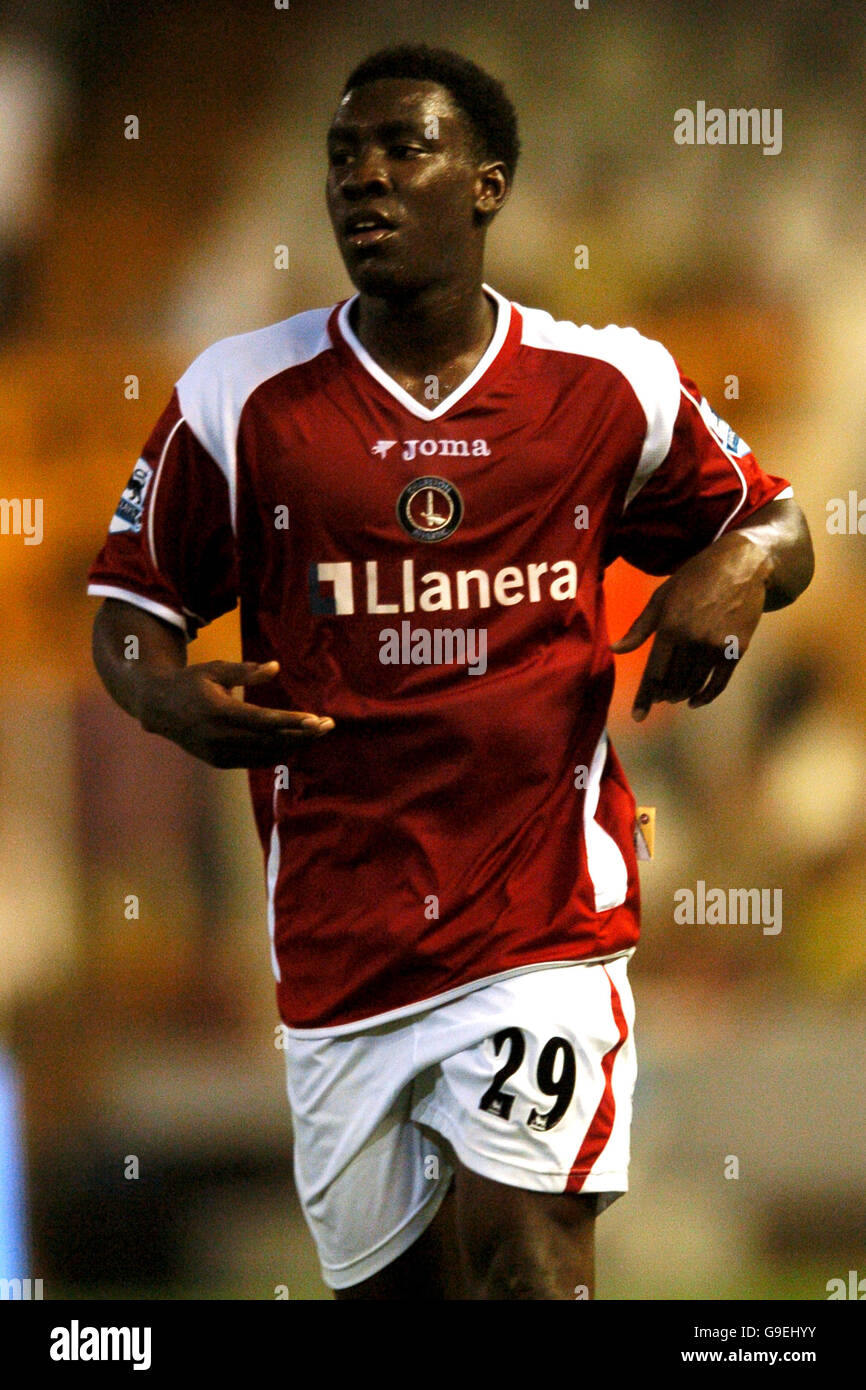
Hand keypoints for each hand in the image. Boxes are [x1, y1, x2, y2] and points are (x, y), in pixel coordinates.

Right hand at [138, 659, 334, 766]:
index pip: (263, 721)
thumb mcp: (215, 670)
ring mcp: (218, 753)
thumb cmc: (191, 682)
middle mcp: (219, 737)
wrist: (157, 708)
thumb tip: (276, 667)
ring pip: (265, 755)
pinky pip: (255, 761)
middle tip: (328, 726)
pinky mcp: (219, 762)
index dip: (292, 722)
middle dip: (302, 735)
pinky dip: (276, 753)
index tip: (317, 720)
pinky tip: (295, 743)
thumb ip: (246, 671)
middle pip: (270, 741)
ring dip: (294, 746)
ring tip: (316, 733)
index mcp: (218, 712)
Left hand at [610, 532, 771, 720]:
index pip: (653, 673)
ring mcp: (717, 646)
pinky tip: (696, 702)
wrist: (741, 565)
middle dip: (663, 695)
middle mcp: (693, 639)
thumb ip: (639, 628)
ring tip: (674, 696)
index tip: (638, 717)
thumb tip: (614, 649)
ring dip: (682, 695)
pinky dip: (706, 696)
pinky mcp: (737, 649)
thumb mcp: (661, 597)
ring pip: (694, 684)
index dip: (644, 697)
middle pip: (673, 683)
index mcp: (670, 627)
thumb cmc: (694, 579)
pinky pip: (719, 683)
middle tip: (659, 698)